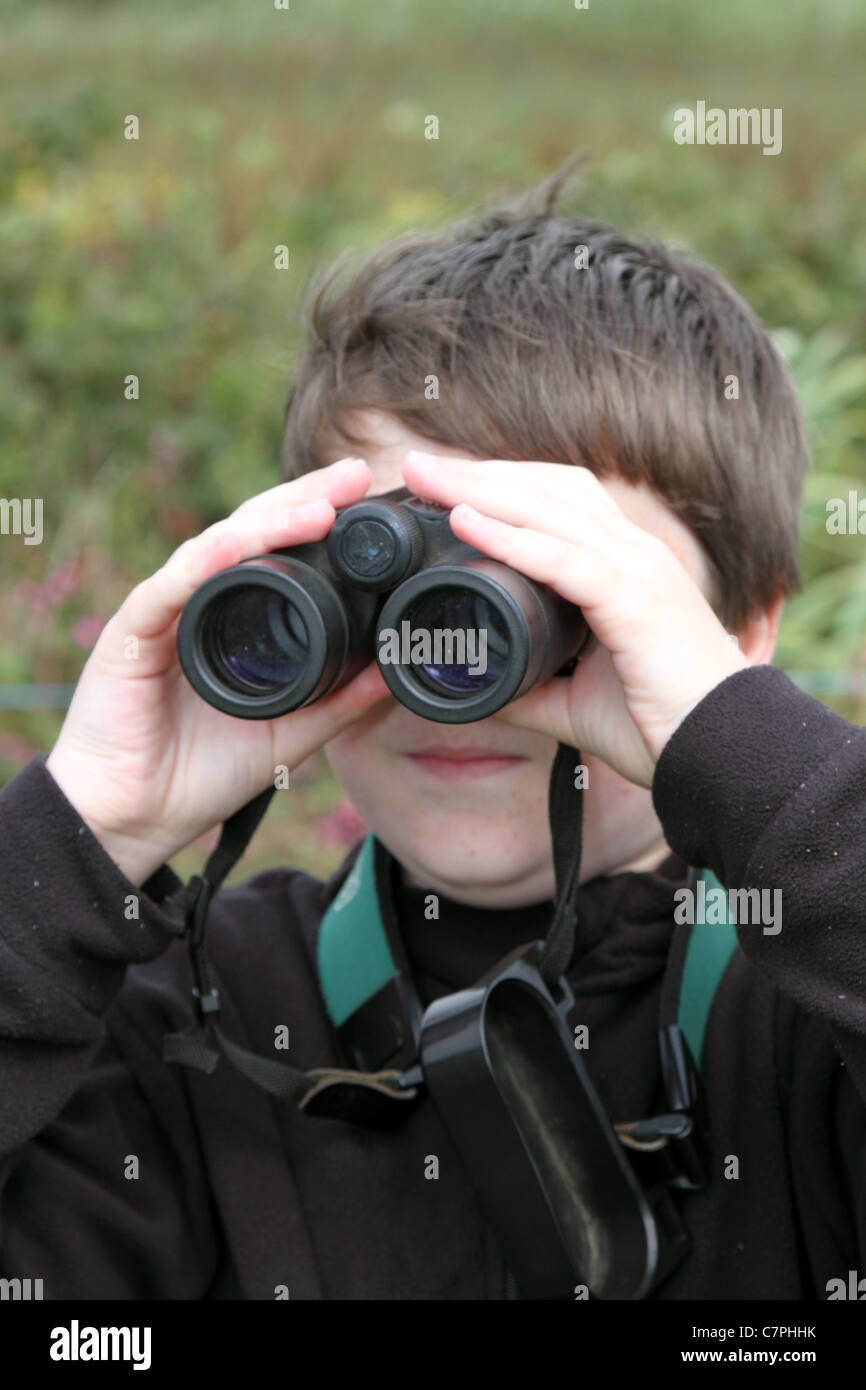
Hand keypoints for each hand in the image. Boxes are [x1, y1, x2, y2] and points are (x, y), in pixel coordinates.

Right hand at [46, 458, 389, 883]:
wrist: (137, 817)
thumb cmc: (202, 772)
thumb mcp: (291, 735)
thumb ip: (340, 701)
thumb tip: (397, 669)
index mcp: (235, 615)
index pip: (281, 550)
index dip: (323, 519)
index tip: (374, 498)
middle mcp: (200, 601)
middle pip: (254, 532)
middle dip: (306, 498)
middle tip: (358, 474)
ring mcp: (164, 612)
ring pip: (215, 549)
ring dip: (265, 524)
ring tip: (317, 507)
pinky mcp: (130, 635)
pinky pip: (166, 592)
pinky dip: (197, 568)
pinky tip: (227, 549)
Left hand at [403, 451, 750, 787]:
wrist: (722, 753)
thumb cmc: (661, 725)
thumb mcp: (576, 706)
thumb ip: (530, 690)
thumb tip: (480, 691)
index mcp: (622, 567)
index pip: (556, 501)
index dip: (498, 486)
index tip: (439, 484)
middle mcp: (633, 554)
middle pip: (546, 489)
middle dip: (478, 473)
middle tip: (416, 463)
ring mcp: (638, 571)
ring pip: (549, 510)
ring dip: (482, 490)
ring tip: (427, 478)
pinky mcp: (637, 600)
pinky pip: (565, 558)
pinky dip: (513, 539)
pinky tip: (469, 523)